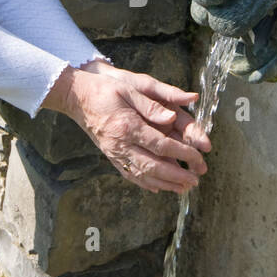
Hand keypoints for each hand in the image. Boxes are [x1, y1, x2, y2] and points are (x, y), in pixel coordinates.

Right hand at [42, 61, 211, 193]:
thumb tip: (172, 118)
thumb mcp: (130, 88)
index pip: (161, 145)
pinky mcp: (110, 156)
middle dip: (177, 176)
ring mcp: (114, 152)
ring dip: (164, 184)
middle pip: (153, 166)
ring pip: (142, 175)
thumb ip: (152, 104)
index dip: (182, 153)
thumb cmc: (106, 89)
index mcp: (129, 126)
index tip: (198, 156)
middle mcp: (121, 144)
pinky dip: (145, 183)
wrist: (77, 98)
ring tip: (183, 188)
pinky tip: (158, 187)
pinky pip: (129, 174)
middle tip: (195, 180)